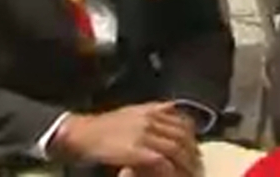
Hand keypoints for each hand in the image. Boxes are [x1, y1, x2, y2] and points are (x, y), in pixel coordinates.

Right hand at [52, 103, 198, 175]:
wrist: (82, 134)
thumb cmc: (103, 126)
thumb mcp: (131, 111)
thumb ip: (152, 110)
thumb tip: (172, 108)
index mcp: (150, 110)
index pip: (182, 120)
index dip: (192, 136)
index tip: (196, 147)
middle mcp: (150, 119)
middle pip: (182, 136)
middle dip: (192, 152)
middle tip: (197, 165)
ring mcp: (144, 135)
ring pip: (176, 149)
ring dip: (186, 164)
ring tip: (190, 174)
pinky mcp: (138, 151)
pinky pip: (162, 162)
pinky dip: (171, 172)